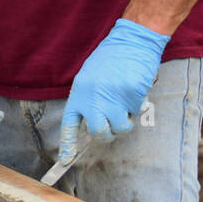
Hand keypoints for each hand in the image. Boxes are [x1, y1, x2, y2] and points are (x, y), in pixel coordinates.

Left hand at [58, 18, 168, 165]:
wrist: (132, 40)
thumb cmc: (111, 59)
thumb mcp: (90, 78)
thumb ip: (88, 100)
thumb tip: (91, 124)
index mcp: (80, 93)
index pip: (70, 124)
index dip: (67, 144)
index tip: (65, 160)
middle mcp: (94, 97)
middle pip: (99, 132)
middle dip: (107, 135)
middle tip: (112, 127)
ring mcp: (114, 97)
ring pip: (120, 127)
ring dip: (124, 121)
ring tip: (125, 103)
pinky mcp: (132, 96)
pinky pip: (136, 112)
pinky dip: (137, 104)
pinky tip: (134, 88)